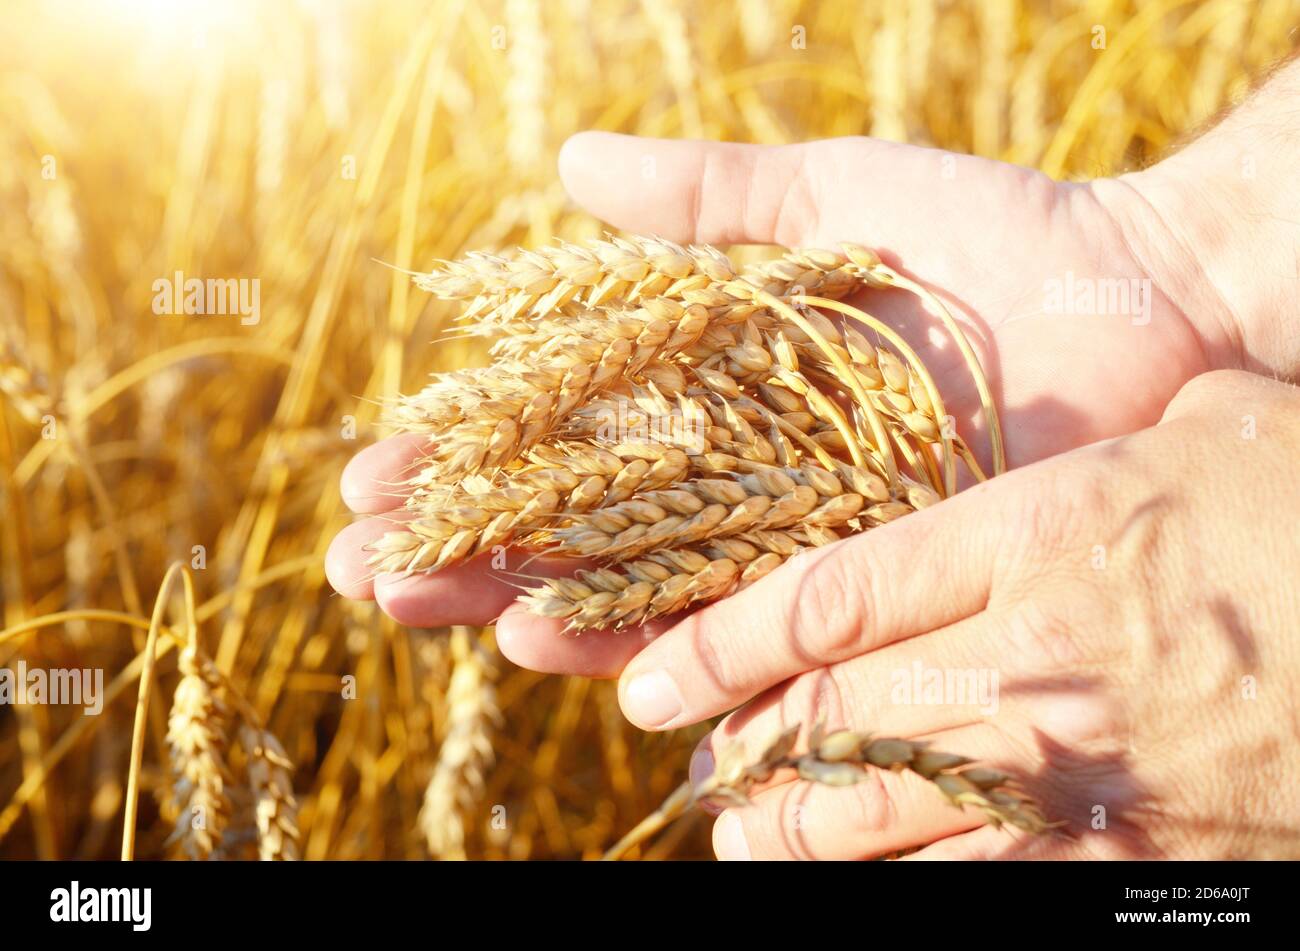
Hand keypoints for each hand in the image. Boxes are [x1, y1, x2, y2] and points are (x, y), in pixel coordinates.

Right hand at [328, 127, 1244, 668]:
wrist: (1137, 301)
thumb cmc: (993, 240)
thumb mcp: (830, 198)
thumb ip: (706, 196)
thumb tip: (568, 161)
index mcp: (711, 387)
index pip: (559, 433)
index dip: (464, 456)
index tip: (376, 473)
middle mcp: (731, 474)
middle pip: (569, 522)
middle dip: (462, 545)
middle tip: (361, 565)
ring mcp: (783, 538)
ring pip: (627, 586)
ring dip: (521, 600)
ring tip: (431, 607)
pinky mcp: (847, 585)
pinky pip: (729, 625)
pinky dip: (640, 637)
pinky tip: (557, 643)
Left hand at [629, 370, 1298, 858]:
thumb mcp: (1209, 436)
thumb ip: (1096, 456)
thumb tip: (1057, 453)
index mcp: (1036, 535)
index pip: (819, 601)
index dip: (714, 649)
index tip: (647, 680)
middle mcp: (1034, 660)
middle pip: (828, 723)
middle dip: (741, 753)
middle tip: (696, 765)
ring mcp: (1080, 776)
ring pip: (879, 822)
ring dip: (794, 836)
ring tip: (748, 837)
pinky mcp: (1135, 863)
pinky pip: (976, 887)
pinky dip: (901, 886)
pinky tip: (865, 878)